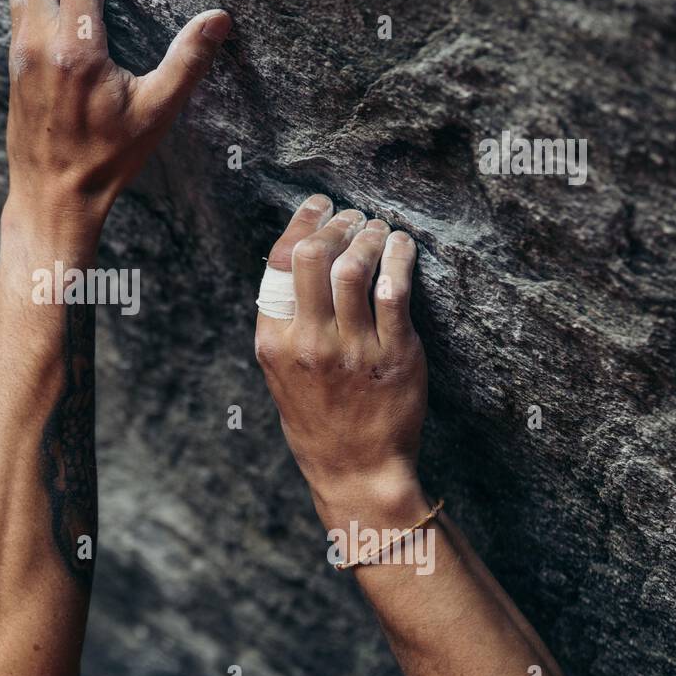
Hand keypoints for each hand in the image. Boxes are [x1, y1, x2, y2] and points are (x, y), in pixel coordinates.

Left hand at [2, 0, 230, 244]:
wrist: (53, 197)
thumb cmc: (106, 160)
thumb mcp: (156, 113)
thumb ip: (187, 61)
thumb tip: (219, 19)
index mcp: (75, 50)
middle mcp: (38, 43)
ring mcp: (19, 52)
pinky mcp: (12, 63)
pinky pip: (17, 3)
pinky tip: (71, 6)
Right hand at [253, 195, 428, 524]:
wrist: (355, 469)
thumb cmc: (317, 420)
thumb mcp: (280, 372)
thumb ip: (284, 323)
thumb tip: (295, 264)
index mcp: (274, 341)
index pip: (277, 264)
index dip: (300, 223)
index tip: (318, 205)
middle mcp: (308, 342)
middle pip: (311, 257)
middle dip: (335, 224)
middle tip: (352, 216)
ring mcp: (351, 349)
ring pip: (354, 268)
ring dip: (368, 236)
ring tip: (377, 228)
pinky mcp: (394, 355)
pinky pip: (394, 291)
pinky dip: (398, 258)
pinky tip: (401, 247)